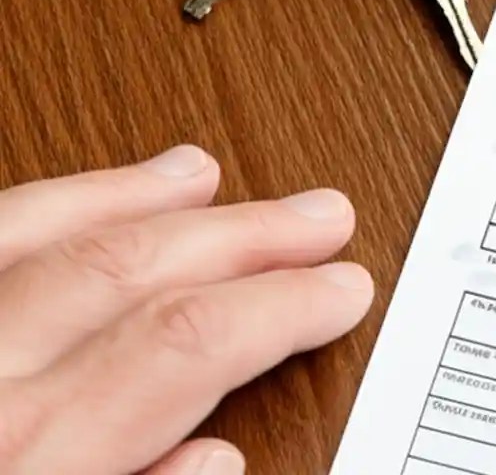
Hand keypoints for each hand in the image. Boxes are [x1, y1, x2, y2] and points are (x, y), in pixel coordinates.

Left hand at [0, 145, 373, 473]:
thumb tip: (217, 461)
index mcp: (33, 458)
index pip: (186, 344)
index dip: (281, 305)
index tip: (340, 291)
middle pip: (125, 269)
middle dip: (240, 235)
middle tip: (316, 219)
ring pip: (34, 233)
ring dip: (129, 196)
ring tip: (199, 172)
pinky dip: (36, 210)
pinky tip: (76, 202)